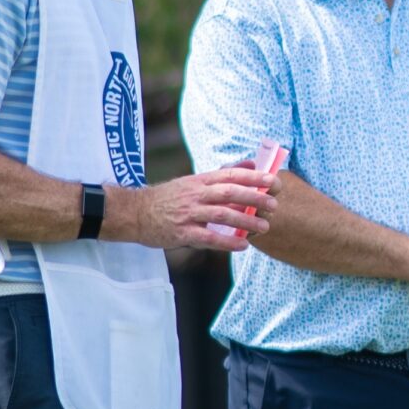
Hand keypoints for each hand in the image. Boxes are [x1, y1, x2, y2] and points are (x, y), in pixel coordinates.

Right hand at [137, 167, 278, 251]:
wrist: (134, 212)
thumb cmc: (168, 198)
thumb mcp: (194, 180)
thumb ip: (222, 175)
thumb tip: (251, 163)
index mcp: (200, 180)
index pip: (230, 175)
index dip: (253, 177)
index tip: (273, 180)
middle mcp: (196, 194)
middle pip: (229, 192)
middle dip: (254, 197)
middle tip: (274, 204)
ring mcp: (189, 213)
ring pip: (221, 214)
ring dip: (245, 220)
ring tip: (264, 227)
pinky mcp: (181, 232)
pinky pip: (208, 237)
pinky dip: (227, 241)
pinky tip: (243, 245)